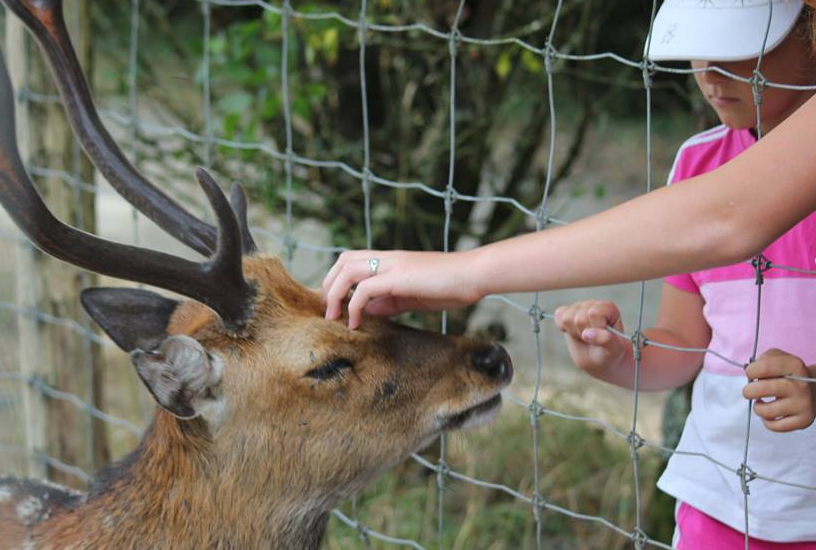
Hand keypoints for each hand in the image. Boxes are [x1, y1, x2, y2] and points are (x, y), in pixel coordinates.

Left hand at [322, 250, 482, 328]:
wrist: (473, 275)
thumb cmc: (451, 286)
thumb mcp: (414, 296)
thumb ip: (391, 301)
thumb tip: (369, 310)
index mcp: (392, 260)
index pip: (352, 260)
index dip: (338, 279)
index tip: (335, 304)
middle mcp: (388, 258)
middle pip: (344, 260)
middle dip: (329, 284)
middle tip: (328, 310)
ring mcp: (392, 265)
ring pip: (348, 270)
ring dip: (335, 295)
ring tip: (333, 317)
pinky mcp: (398, 277)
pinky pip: (364, 289)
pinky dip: (354, 306)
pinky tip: (356, 323)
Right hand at [554, 300, 628, 376]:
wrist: (598, 360)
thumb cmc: (609, 353)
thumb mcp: (613, 350)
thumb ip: (605, 340)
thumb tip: (587, 333)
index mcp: (609, 308)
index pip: (594, 313)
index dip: (595, 328)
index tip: (602, 336)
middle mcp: (593, 304)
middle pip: (579, 318)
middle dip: (584, 334)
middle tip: (592, 340)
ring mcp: (579, 307)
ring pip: (567, 318)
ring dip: (574, 333)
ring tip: (584, 337)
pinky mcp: (566, 312)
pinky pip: (559, 315)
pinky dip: (563, 327)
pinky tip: (574, 333)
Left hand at [743, 349, 815, 431]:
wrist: (814, 389)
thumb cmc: (788, 373)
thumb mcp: (779, 358)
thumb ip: (763, 359)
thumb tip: (750, 370)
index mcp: (794, 366)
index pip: (764, 367)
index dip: (751, 371)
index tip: (751, 374)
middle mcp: (800, 385)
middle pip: (763, 390)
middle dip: (749, 391)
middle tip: (750, 391)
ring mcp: (803, 404)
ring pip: (767, 411)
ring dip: (757, 407)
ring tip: (760, 402)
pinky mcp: (803, 421)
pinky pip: (775, 426)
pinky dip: (766, 421)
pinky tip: (769, 413)